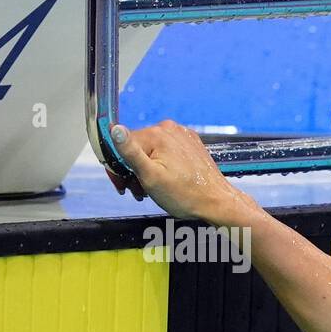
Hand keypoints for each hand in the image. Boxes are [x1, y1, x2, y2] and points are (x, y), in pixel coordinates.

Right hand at [109, 120, 259, 225]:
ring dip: (147, 169)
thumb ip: (129, 152)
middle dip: (133, 170)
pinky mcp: (190, 144)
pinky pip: (167, 151)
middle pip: (138, 147)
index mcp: (156, 134)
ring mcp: (182, 136)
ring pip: (152, 150)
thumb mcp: (150, 176)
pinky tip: (165, 181)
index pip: (122, 145)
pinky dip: (162, 165)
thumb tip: (113, 128)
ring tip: (151, 189)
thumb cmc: (186, 195)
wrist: (217, 202)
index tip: (122, 185)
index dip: (118, 168)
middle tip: (138, 191)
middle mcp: (169, 129)